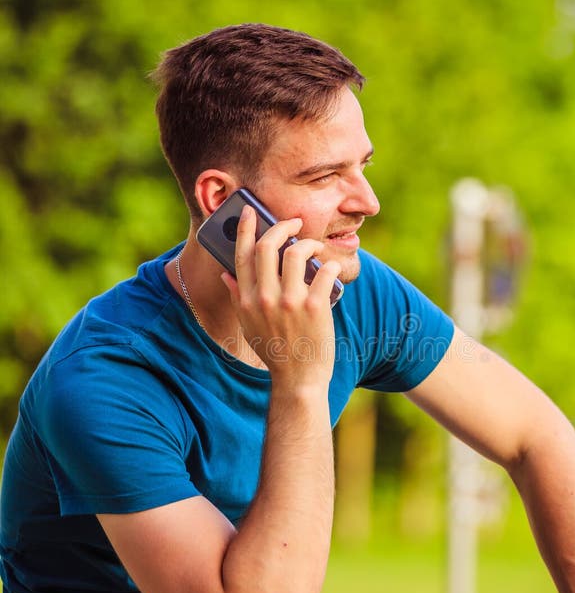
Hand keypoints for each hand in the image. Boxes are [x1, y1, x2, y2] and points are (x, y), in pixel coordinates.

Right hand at [221, 205, 341, 386]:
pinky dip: (329, 266)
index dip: (245, 228)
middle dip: (283, 226)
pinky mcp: (315, 307)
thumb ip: (238, 298)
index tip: (250, 212)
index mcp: (247, 299)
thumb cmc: (275, 352)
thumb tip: (226, 275)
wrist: (297, 380)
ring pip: (296, 252)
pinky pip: (324, 271)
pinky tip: (330, 269)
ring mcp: (290, 302)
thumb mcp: (248, 325)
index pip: (242, 254)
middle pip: (268, 246)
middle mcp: (265, 297)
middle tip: (295, 223)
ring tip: (314, 247)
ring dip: (308, 243)